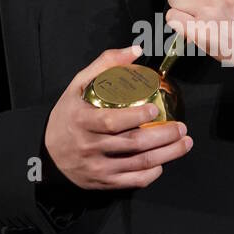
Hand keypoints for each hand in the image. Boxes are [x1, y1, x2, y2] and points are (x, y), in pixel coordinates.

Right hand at [43, 45, 192, 189]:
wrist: (49, 154)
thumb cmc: (68, 115)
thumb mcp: (78, 86)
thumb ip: (106, 65)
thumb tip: (136, 50)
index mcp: (82, 121)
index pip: (111, 122)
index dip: (136, 116)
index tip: (154, 108)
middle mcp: (89, 147)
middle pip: (132, 144)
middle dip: (163, 136)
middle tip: (182, 128)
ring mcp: (98, 168)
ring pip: (138, 163)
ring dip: (167, 154)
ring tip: (184, 143)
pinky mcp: (104, 182)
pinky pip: (133, 181)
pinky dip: (152, 173)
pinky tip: (164, 162)